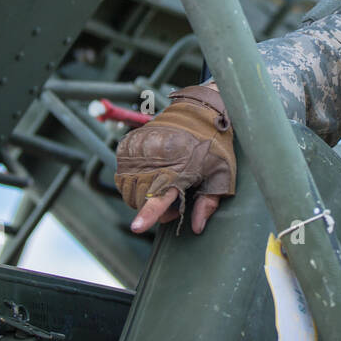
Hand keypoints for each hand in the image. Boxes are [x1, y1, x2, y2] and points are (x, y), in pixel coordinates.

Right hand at [114, 85, 234, 234]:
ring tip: (162, 184)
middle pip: (140, 200)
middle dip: (154, 209)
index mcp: (179, 169)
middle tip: (175, 199)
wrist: (197, 112)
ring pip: (127, 190)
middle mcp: (154, 159)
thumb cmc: (212, 146)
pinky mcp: (127, 145)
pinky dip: (131, 181)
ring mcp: (138, 151)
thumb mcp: (221, 175)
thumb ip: (208, 203)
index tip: (137, 227)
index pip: (160, 197)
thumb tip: (196, 228)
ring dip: (141, 196)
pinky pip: (120, 176)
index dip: (148, 215)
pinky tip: (149, 174)